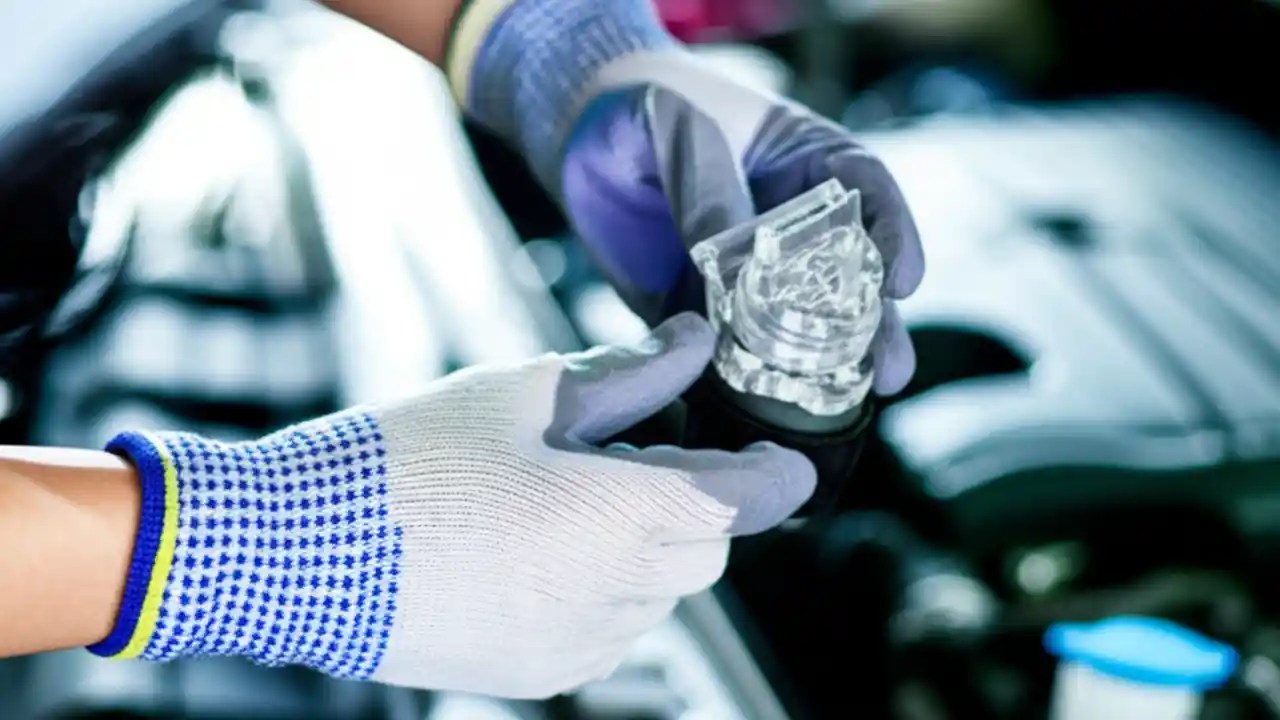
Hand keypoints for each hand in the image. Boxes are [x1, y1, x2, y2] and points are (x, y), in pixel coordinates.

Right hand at [90, 313, 815, 698]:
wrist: (290, 551)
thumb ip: (627, 373)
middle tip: (635, 454)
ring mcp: (580, 647)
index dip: (772, 469)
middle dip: (697, 501)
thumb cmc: (405, 457)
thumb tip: (695, 341)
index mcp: (623, 516)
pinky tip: (534, 548)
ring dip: (647, 546)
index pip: (753, 500)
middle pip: (710, 548)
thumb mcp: (520, 393)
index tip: (768, 448)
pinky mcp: (541, 675)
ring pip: (664, 594)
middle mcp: (616, 596)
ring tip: (567, 499)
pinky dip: (604, 588)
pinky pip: (611, 629)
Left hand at [560, 63, 925, 395]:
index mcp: (805, 164)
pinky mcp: (700, 316)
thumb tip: (726, 253)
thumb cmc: (641, 106)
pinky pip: (729, 354)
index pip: (866, 194)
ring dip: (826, 366)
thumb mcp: (673, 126)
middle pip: (849, 277)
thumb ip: (703, 182)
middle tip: (890, 370)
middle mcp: (790, 228)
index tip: (903, 279)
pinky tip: (766, 408)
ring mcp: (748, 279)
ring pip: (799, 327)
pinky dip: (747, 383)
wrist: (577, 143)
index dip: (893, 234)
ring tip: (851, 398)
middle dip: (876, 325)